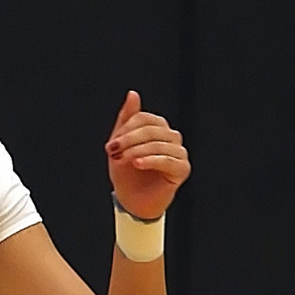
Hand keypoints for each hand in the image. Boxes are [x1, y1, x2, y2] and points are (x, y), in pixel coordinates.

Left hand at [105, 91, 189, 219]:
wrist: (131, 200)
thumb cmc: (126, 172)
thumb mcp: (121, 143)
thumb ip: (127, 118)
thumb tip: (133, 94)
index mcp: (157, 127)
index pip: (144, 118)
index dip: (126, 129)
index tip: (111, 143)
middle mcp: (171, 137)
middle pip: (152, 129)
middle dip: (129, 140)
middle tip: (114, 150)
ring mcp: (179, 152)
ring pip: (159, 144)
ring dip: (137, 151)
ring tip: (123, 160)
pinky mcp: (182, 169)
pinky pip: (169, 160)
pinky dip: (151, 160)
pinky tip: (138, 164)